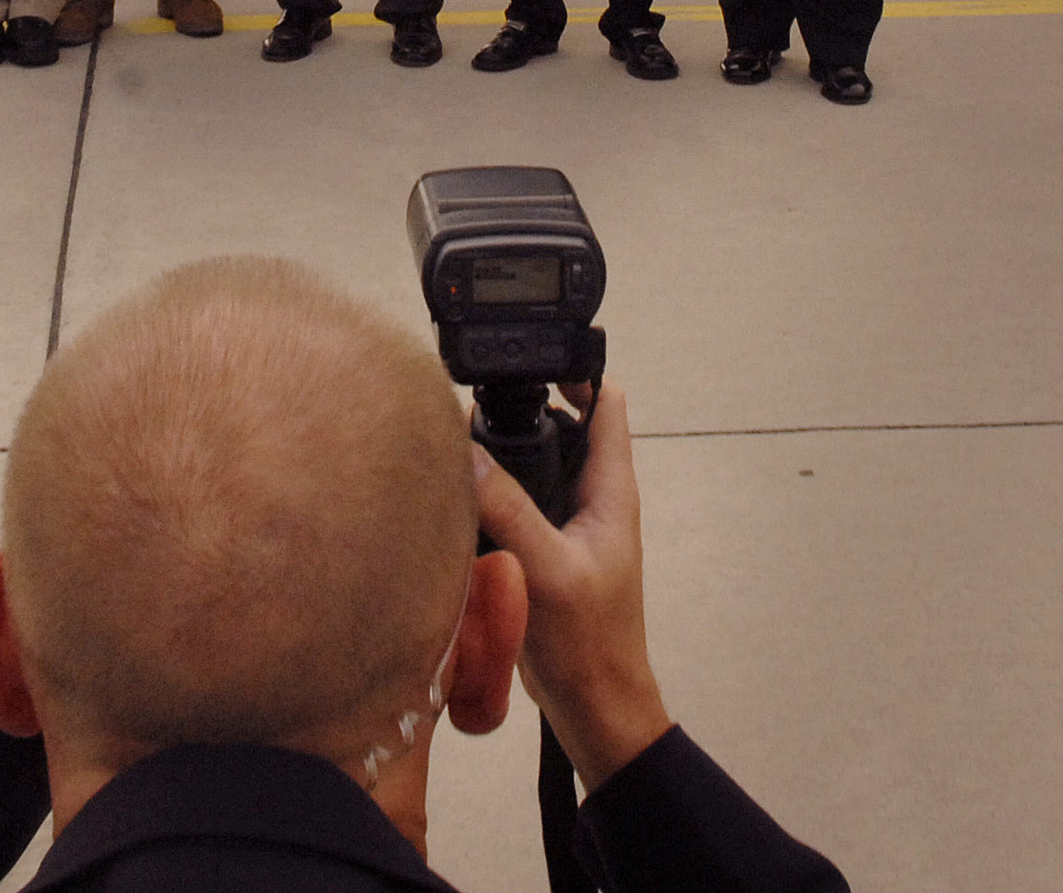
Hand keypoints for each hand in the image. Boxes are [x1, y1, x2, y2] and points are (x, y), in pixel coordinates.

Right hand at [473, 383, 673, 790]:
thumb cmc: (591, 644)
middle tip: (470, 399)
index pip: (606, 403)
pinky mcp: (543, 551)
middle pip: (559, 427)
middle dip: (520, 408)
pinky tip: (452, 499)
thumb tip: (466, 456)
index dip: (576, 369)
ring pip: (533, 466)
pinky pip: (515, 505)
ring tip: (452, 443)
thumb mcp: (548, 570)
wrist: (595, 706)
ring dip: (500, 454)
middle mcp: (591, 499)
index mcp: (609, 491)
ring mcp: (567, 525)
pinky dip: (489, 494)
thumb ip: (509, 511)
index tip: (530, 355)